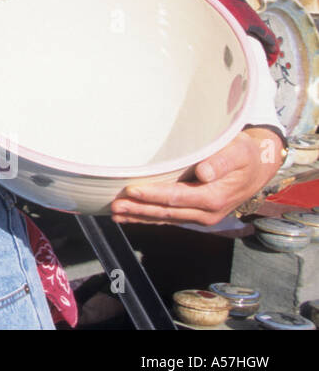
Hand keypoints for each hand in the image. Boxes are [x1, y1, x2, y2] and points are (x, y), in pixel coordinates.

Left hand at [110, 128, 283, 226]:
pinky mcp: (194, 214)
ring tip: (115, 213)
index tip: (131, 190)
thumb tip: (203, 173)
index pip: (176, 198)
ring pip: (164, 218)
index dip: (153, 195)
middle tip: (114, 205)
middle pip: (166, 212)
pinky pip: (168, 218)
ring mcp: (200, 216)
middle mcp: (206, 212)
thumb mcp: (238, 152)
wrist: (257, 169)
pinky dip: (148, 218)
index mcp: (214, 198)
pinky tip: (130, 217)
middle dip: (139, 210)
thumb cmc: (244, 155)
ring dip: (139, 216)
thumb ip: (221, 162)